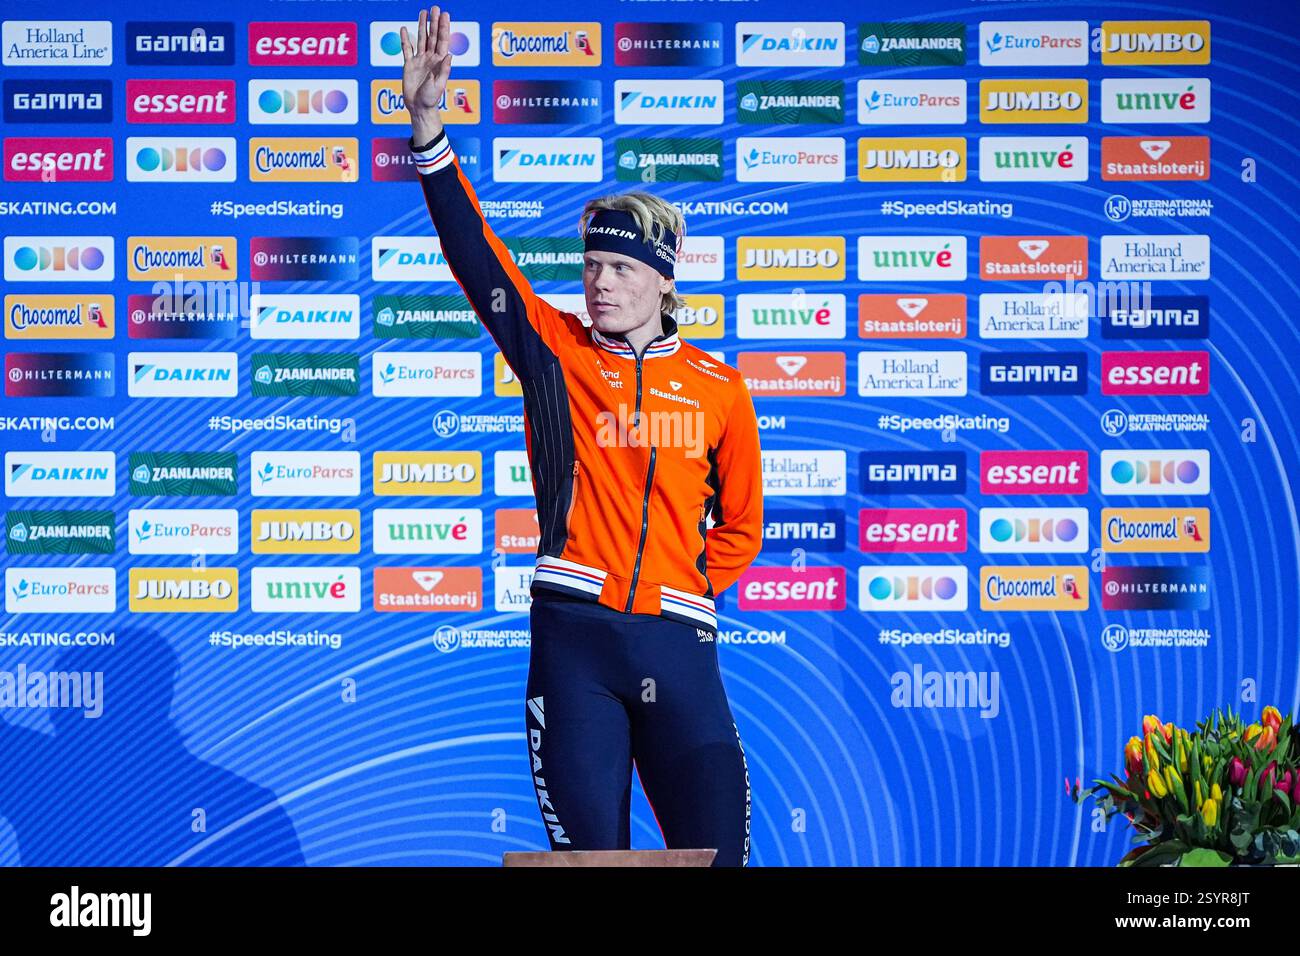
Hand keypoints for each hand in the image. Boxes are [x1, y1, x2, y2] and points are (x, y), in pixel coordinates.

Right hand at [401, 5, 452, 143]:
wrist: (419, 108)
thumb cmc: (431, 99)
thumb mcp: (439, 85)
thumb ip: (444, 70)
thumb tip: (449, 54)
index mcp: (440, 62)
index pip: (442, 40)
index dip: (443, 27)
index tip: (445, 15)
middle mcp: (431, 58)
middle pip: (432, 36)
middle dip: (434, 22)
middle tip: (435, 8)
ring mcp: (420, 60)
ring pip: (421, 39)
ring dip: (422, 26)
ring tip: (423, 13)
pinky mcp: (409, 65)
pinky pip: (406, 49)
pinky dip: (405, 39)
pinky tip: (404, 29)